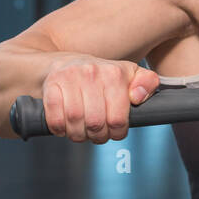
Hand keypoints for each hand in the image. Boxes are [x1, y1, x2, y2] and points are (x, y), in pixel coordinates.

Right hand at [39, 55, 159, 142]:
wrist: (63, 63)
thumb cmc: (100, 74)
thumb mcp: (130, 74)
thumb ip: (147, 83)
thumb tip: (138, 97)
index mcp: (115, 74)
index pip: (118, 119)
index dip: (116, 133)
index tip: (114, 132)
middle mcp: (92, 73)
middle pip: (96, 123)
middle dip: (97, 136)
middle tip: (97, 135)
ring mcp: (70, 77)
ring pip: (75, 121)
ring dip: (77, 134)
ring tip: (82, 132)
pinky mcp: (51, 84)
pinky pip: (55, 116)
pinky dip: (59, 128)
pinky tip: (64, 127)